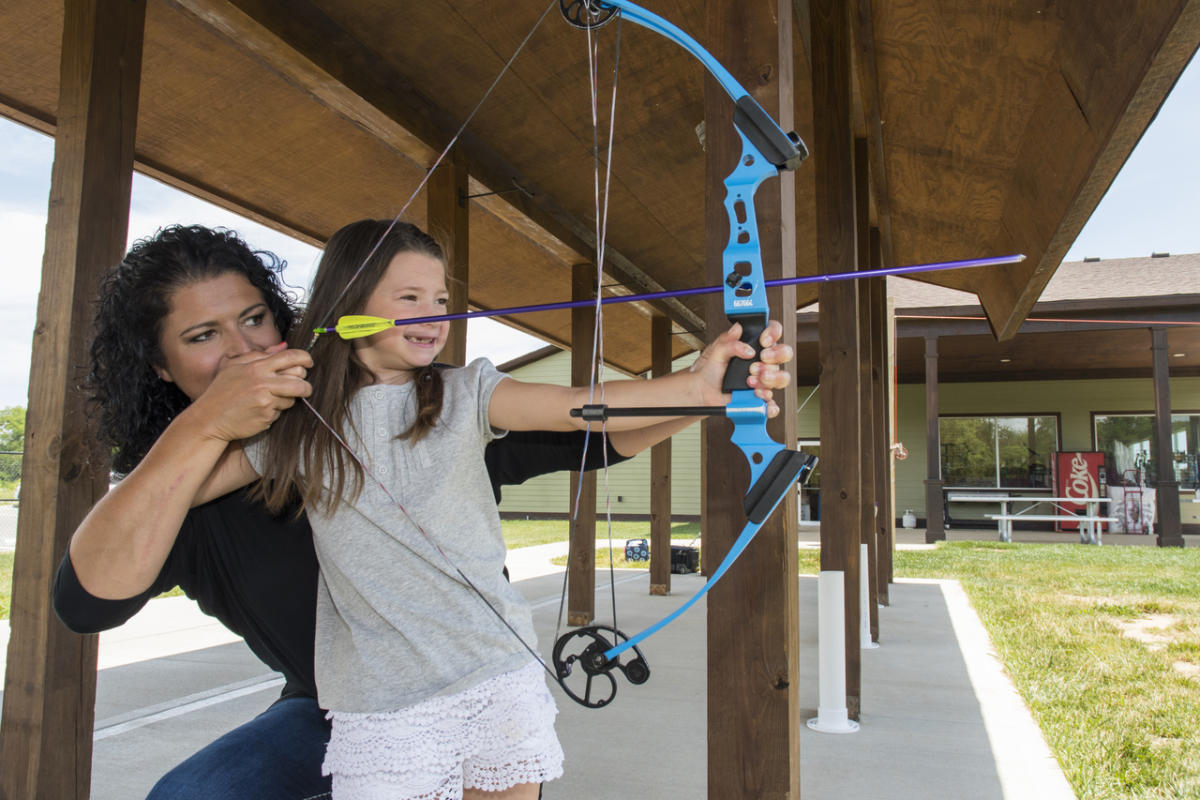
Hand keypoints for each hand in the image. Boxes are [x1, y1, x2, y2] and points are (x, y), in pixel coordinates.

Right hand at [186, 343, 312, 441]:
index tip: (309, 363)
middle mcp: (263, 382)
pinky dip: (274, 411)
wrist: (209, 419)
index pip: (290, 357)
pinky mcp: (267, 417)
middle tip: (300, 387)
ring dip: (287, 399)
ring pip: (293, 398)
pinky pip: (281, 412)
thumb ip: (259, 355)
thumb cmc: (220, 392)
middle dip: (304, 384)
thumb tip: (282, 346)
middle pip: (300, 380)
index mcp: (256, 367)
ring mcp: (266, 401)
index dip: (305, 359)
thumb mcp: (233, 366)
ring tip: (269, 399)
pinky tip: (259, 409)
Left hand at [690, 320, 793, 416]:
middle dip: (775, 357)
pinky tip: (755, 395)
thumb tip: (739, 332)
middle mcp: (763, 361)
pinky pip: (773, 401)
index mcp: (754, 345)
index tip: (764, 341)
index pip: (773, 332)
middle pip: (785, 353)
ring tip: (750, 381)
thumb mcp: (716, 351)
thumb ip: (728, 340)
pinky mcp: (761, 396)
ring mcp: (764, 379)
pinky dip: (768, 400)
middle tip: (758, 362)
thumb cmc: (710, 370)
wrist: (703, 392)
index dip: (773, 333)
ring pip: (782, 377)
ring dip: (770, 378)